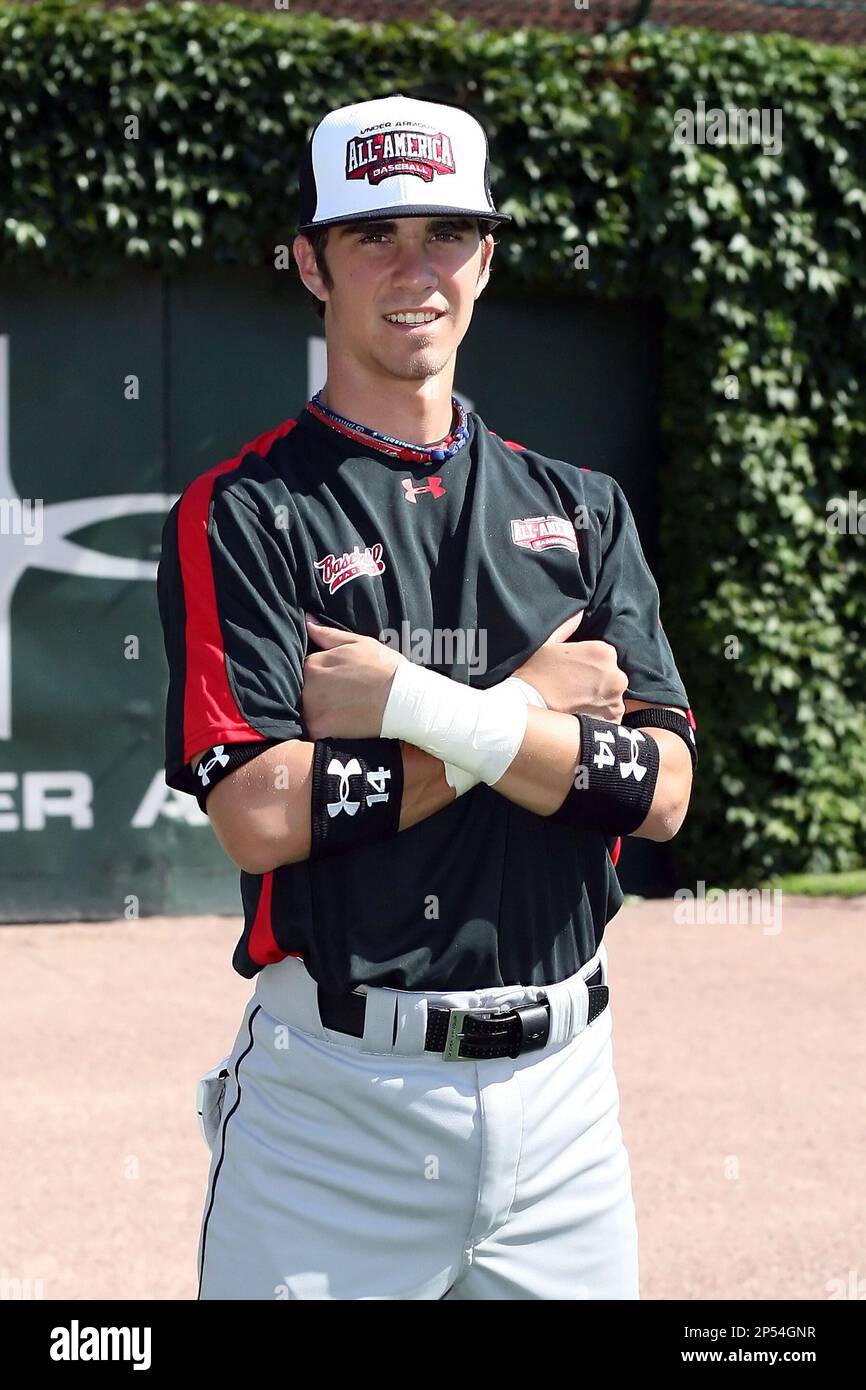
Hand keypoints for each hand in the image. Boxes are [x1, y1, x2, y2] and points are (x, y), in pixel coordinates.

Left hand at [301, 616, 406, 738]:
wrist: (403, 700)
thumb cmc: (384, 668)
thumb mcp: (359, 643)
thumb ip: (328, 635)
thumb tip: (307, 622)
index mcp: (313, 664)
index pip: (305, 669)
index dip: (321, 674)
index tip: (338, 679)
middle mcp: (307, 686)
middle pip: (302, 690)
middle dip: (317, 692)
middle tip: (342, 696)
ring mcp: (312, 709)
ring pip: (305, 710)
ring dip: (318, 711)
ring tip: (342, 710)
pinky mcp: (319, 730)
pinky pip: (311, 730)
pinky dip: (322, 728)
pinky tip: (340, 724)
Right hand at [513, 608, 628, 721]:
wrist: (527, 710)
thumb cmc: (534, 674)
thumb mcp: (547, 644)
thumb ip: (567, 627)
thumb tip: (578, 613)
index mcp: (604, 652)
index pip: (603, 656)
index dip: (587, 665)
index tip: (571, 673)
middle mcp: (616, 676)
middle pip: (610, 677)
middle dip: (596, 683)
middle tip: (572, 690)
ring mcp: (616, 701)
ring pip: (611, 698)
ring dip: (598, 701)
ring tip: (574, 705)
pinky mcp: (612, 722)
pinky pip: (610, 717)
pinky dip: (598, 717)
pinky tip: (579, 715)